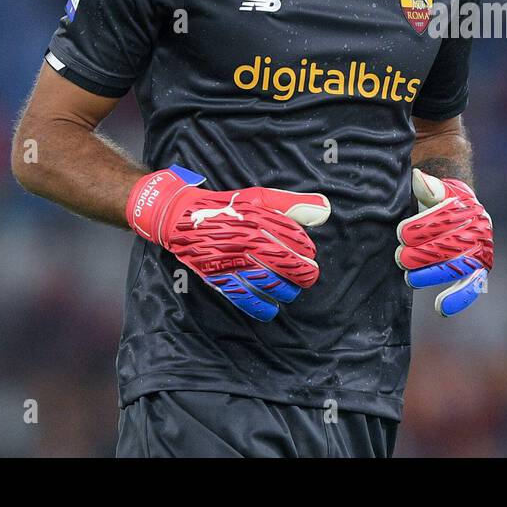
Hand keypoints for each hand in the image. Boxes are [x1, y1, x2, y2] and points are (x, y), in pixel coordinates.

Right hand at [126, 165, 328, 321]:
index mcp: (259, 219)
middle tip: (309, 276)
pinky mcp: (218, 276)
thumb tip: (325, 210)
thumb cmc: (225, 206)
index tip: (310, 254)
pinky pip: (242, 297)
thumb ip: (292, 204)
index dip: (307, 250)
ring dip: (286, 290)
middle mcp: (247, 240)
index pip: (295, 240)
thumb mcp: (258, 197)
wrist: (180, 217)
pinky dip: (260, 306)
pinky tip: (271, 309)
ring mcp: (232, 260)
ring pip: (268, 283)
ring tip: (291, 290)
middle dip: (303, 273)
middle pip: (286, 263)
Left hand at [395, 169, 492, 316]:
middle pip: (449, 245)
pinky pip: (472, 287)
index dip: (422, 227)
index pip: (445, 219)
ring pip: (457, 267)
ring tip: (411, 278)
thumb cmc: (441, 201)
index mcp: (469, 208)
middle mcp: (479, 230)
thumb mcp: (436, 192)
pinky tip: (440, 308)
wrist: (457, 210)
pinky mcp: (479, 272)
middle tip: (401, 257)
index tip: (401, 233)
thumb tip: (418, 179)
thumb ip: (429, 187)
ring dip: (432, 274)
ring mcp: (480, 252)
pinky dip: (458, 299)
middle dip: (421, 253)